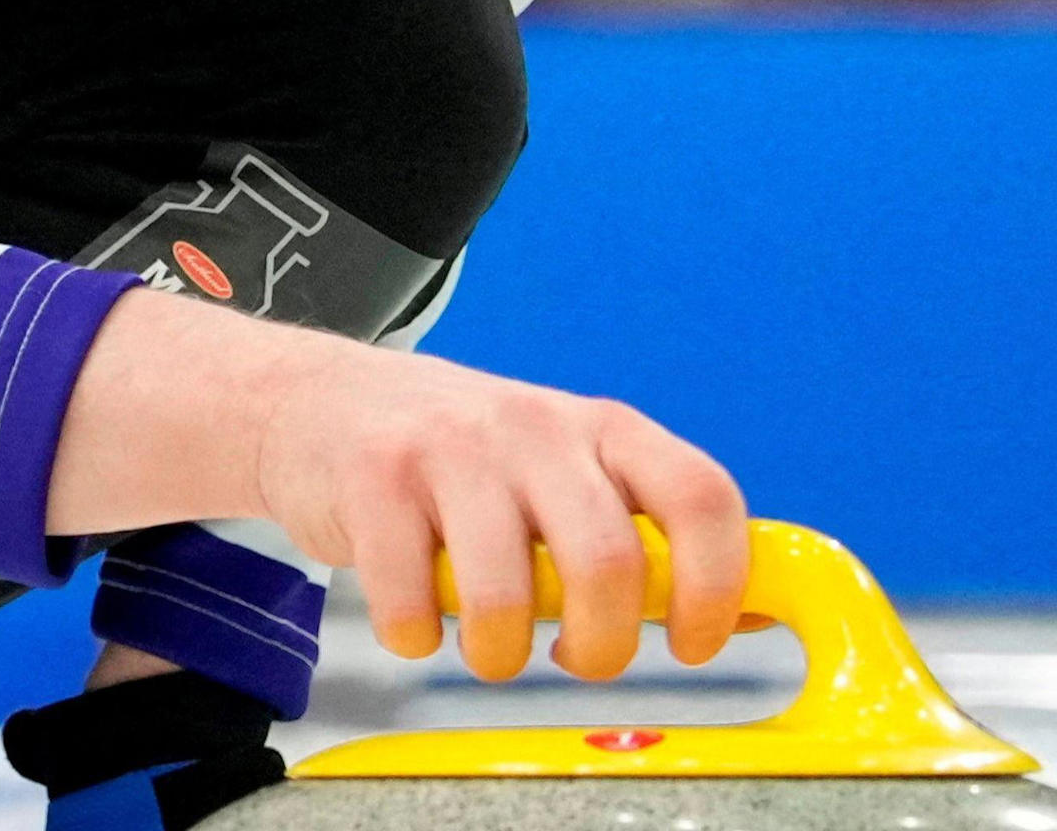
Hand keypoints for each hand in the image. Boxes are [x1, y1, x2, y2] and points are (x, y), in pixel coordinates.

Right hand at [248, 332, 746, 682]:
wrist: (313, 400)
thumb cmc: (456, 455)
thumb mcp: (559, 464)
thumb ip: (636, 526)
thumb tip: (743, 613)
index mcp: (599, 426)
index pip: (699, 496)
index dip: (715, 586)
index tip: (693, 643)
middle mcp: (534, 426)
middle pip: (610, 563)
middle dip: (600, 646)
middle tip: (575, 656)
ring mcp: (450, 448)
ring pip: (508, 597)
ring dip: (500, 652)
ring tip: (488, 641)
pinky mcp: (375, 479)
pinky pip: (412, 605)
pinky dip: (416, 635)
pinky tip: (414, 610)